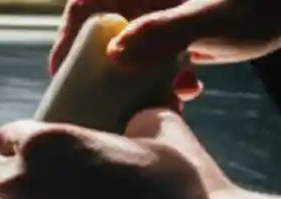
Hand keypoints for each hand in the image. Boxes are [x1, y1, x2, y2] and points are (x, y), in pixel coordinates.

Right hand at [50, 0, 280, 90]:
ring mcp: (165, 10)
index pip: (87, 3)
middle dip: (106, 71)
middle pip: (104, 31)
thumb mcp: (218, 18)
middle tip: (106, 106)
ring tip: (156, 103)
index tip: (63, 76)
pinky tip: (186, 89)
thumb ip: (166, 32)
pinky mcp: (182, 28)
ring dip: (137, 81)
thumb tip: (116, 54)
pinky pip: (155, 56)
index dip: (69, 39)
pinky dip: (163, 78)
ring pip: (129, 49)